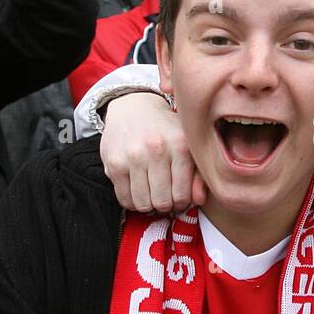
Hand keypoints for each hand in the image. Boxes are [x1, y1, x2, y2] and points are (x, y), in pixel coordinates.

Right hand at [101, 93, 205, 213]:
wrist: (132, 107)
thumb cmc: (166, 130)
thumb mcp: (188, 145)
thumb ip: (199, 174)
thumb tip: (199, 201)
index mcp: (180, 145)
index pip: (182, 195)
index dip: (182, 203)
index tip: (179, 199)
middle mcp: (157, 149)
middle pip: (162, 202)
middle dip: (165, 205)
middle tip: (165, 197)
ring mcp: (133, 156)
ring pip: (143, 203)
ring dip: (148, 205)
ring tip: (151, 194)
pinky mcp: (114, 163)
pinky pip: (124, 199)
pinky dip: (132, 201)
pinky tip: (138, 190)